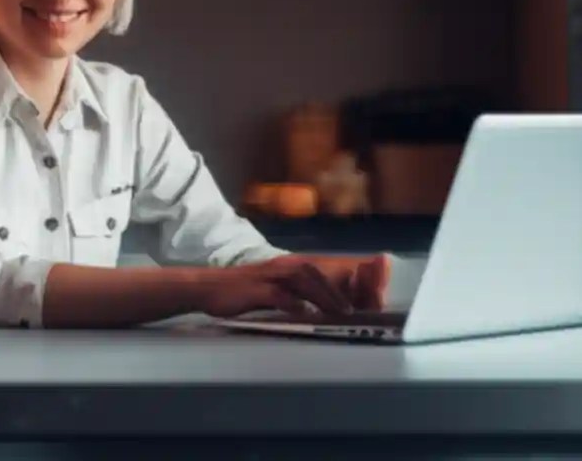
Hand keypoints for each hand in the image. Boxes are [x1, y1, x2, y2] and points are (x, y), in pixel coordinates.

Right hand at [196, 253, 391, 318]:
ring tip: (343, 312)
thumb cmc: (243, 292)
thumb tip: (322, 308)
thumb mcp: (275, 291)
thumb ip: (299, 296)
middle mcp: (284, 268)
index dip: (351, 274)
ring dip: (326, 296)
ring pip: (305, 282)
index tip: (373, 282)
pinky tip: (305, 314)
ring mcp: (270, 277)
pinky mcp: (256, 290)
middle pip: (321, 273)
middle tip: (365, 305)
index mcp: (291, 267)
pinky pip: (279, 296)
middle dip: (345, 286)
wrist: (208, 287)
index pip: (327, 270)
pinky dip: (294, 304)